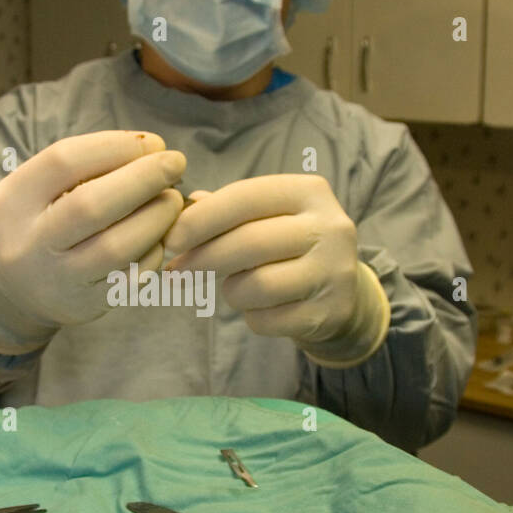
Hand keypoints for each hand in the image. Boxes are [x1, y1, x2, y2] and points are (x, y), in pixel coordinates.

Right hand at [0, 130, 185, 341]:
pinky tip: (161, 235)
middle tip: (175, 163)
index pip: (64, 161)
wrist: (16, 292)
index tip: (151, 142)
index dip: (114, 146)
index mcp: (10, 203)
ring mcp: (56, 280)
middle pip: (91, 205)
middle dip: (143, 178)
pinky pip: (130, 276)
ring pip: (116, 247)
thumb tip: (151, 149)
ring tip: (173, 199)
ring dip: (156, 216)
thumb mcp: (38, 190)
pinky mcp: (84, 305)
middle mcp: (27, 244)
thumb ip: (83, 167)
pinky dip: (154, 250)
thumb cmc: (41, 224)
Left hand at [163, 175, 359, 345]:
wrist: (341, 292)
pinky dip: (251, 315)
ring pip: (257, 285)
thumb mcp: (266, 216)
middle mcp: (330, 228)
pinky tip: (259, 307)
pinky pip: (267, 319)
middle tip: (175, 270)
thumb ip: (226, 208)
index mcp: (310, 192)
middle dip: (203, 258)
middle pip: (249, 243)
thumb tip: (185, 205)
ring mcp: (334, 272)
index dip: (201, 219)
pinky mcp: (330, 313)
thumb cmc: (289, 246)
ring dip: (231, 290)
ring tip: (234, 286)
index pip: (246, 197)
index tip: (171, 238)